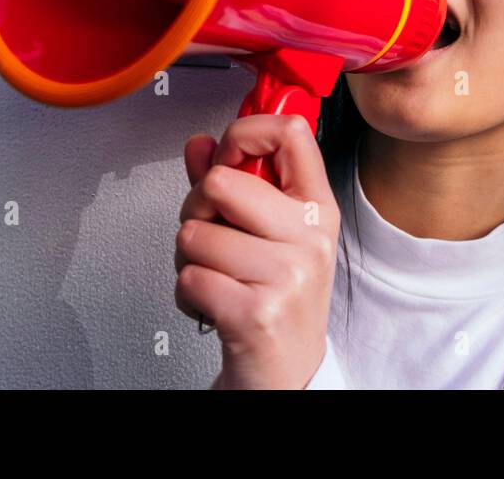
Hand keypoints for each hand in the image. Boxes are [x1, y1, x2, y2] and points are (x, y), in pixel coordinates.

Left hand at [174, 114, 339, 388]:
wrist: (286, 373)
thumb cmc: (275, 299)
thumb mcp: (266, 235)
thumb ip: (231, 184)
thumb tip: (199, 144)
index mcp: (315, 208)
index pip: (291, 133)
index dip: (245, 129)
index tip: (228, 150)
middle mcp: (308, 237)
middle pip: (221, 181)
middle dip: (197, 210)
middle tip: (215, 237)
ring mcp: (287, 275)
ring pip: (194, 233)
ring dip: (189, 259)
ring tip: (218, 277)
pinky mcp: (257, 311)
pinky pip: (189, 276)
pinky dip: (188, 293)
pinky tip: (214, 303)